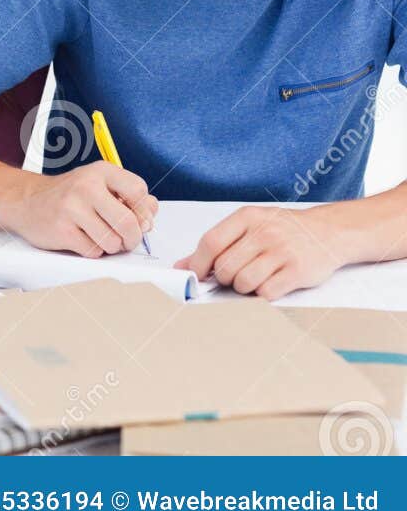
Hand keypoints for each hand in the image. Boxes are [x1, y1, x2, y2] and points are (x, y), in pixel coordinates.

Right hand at [2, 163, 156, 256]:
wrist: (25, 200)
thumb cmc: (67, 195)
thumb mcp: (98, 185)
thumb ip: (128, 196)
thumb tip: (151, 213)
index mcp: (100, 172)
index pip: (139, 191)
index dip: (143, 211)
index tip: (138, 218)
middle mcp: (86, 186)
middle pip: (129, 222)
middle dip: (132, 238)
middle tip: (126, 239)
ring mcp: (72, 208)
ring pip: (112, 241)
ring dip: (111, 246)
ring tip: (100, 236)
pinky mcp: (61, 230)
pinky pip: (93, 251)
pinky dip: (93, 251)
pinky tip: (82, 239)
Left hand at [176, 206, 346, 298]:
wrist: (329, 232)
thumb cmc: (283, 230)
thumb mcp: (249, 226)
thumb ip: (217, 244)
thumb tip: (182, 266)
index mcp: (247, 217)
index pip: (211, 242)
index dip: (198, 263)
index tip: (196, 274)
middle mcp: (265, 232)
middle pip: (225, 266)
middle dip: (224, 277)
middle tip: (235, 274)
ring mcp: (283, 251)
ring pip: (243, 282)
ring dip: (243, 287)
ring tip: (254, 277)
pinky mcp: (299, 271)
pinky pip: (266, 292)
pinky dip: (262, 293)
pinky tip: (270, 282)